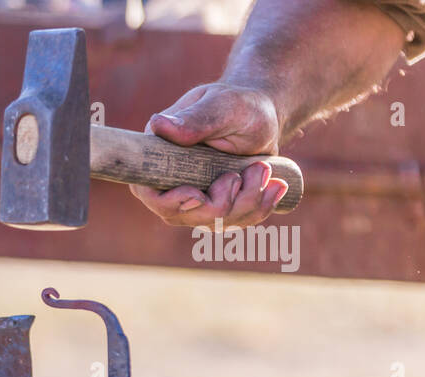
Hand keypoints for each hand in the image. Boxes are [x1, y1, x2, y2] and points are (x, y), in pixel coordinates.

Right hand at [130, 82, 290, 228]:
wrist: (263, 117)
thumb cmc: (241, 106)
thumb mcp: (223, 107)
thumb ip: (195, 119)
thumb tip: (158, 124)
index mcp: (160, 155)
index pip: (148, 191)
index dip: (169, 202)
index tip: (198, 195)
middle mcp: (169, 181)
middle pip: (182, 215)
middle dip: (221, 203)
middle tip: (254, 171)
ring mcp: (192, 198)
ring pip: (212, 222)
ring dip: (247, 202)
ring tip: (265, 169)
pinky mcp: (215, 208)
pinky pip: (234, 222)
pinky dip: (259, 208)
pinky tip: (277, 186)